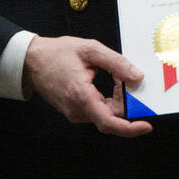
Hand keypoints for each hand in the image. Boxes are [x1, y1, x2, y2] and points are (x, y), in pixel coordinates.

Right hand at [22, 35, 151, 136]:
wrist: (32, 60)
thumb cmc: (57, 53)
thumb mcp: (91, 50)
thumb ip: (117, 63)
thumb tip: (137, 77)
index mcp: (81, 96)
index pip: (109, 122)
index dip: (130, 128)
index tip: (146, 126)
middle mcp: (77, 110)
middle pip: (112, 117)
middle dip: (128, 101)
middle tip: (132, 80)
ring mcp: (74, 113)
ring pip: (106, 114)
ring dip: (119, 98)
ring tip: (119, 76)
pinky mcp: (74, 110)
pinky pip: (98, 110)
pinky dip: (110, 99)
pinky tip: (112, 81)